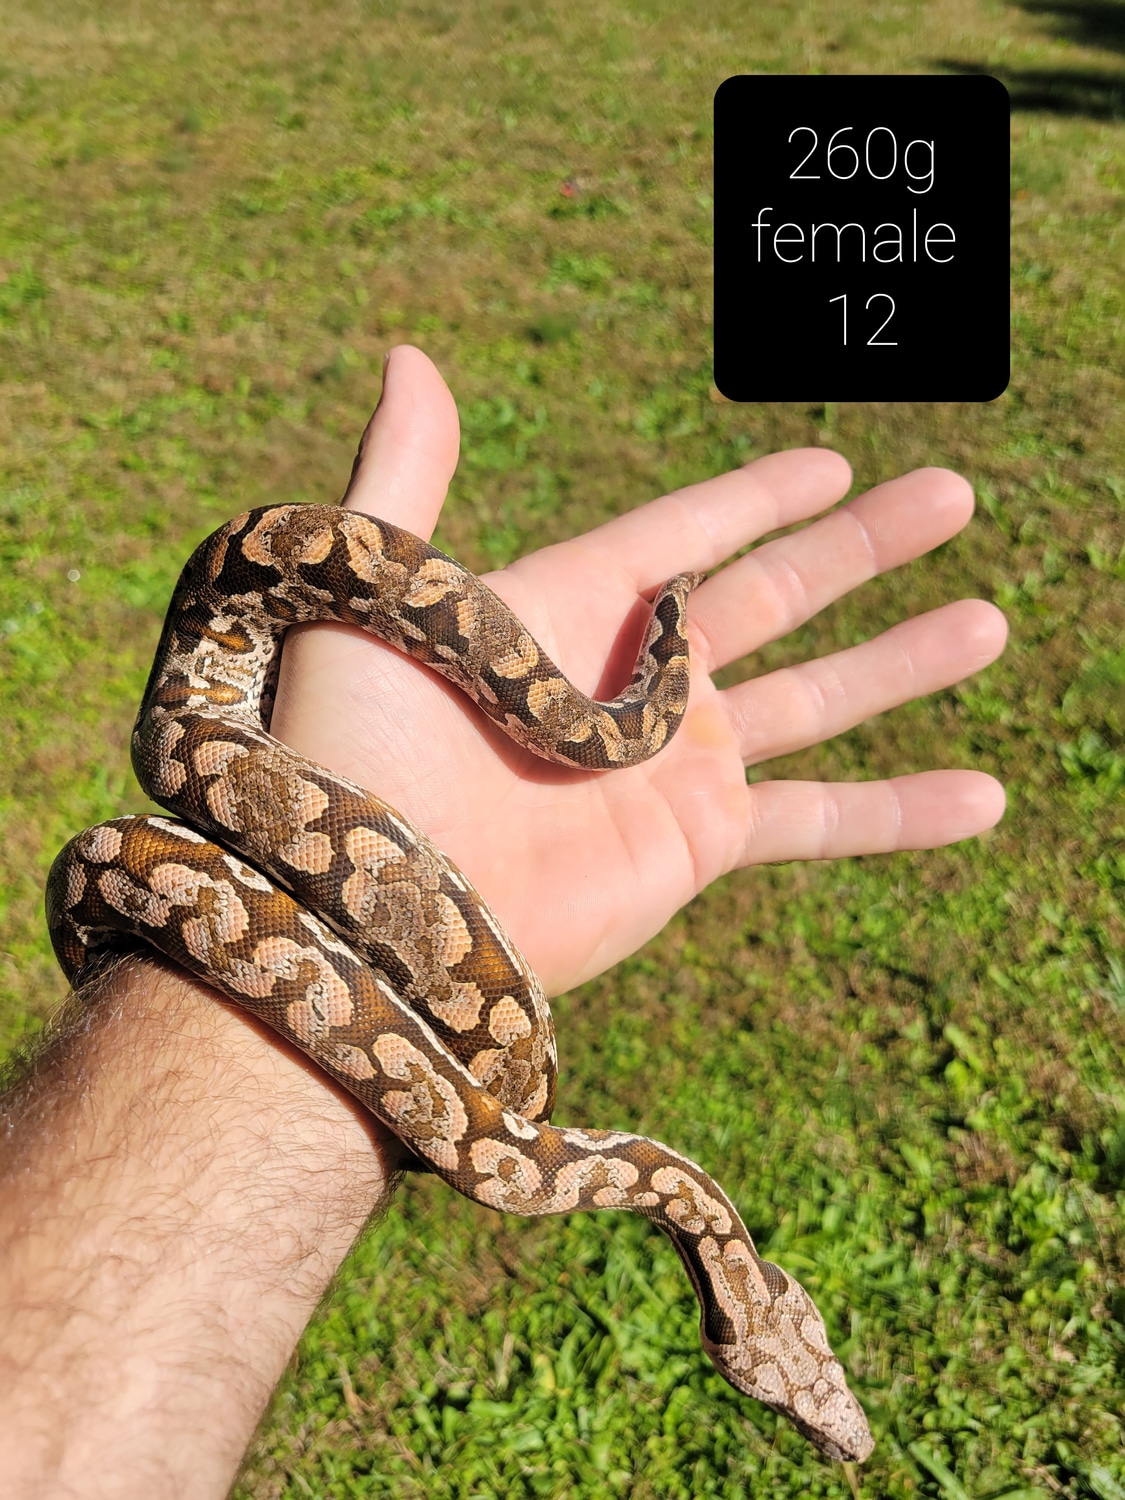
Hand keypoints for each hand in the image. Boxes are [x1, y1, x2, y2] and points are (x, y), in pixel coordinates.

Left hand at [272, 346, 1005, 995]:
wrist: (377, 910)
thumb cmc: (355, 750)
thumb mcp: (377, 591)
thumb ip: (405, 476)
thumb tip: (410, 355)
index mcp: (564, 609)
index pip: (683, 533)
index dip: (758, 496)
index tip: (832, 461)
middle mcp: (631, 683)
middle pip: (773, 595)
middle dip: (865, 549)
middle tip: (953, 495)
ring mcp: (673, 764)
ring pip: (818, 697)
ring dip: (906, 660)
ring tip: (991, 620)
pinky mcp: (699, 842)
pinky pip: (822, 820)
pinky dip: (902, 811)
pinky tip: (985, 795)